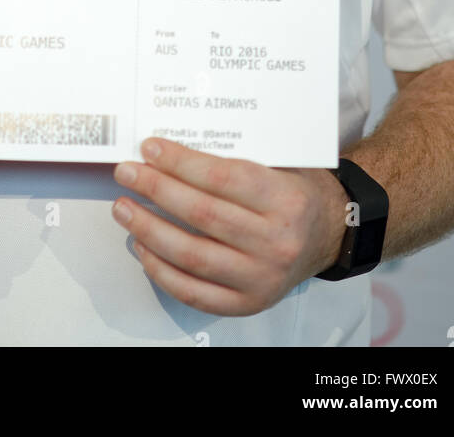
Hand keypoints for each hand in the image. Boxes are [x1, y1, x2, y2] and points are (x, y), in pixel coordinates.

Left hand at [111, 138, 348, 315]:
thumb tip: (170, 149)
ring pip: (192, 256)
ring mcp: (261, 278)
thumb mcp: (279, 163)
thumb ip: (234, 156)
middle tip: (126, 173)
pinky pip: (195, 293)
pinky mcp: (248, 304)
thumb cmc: (296, 190)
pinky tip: (143, 246)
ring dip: (149, 229)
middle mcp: (276, 242)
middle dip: (156, 190)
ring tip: (124, 208)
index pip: (221, 178)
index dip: (180, 162)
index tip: (149, 148)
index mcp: (285, 200)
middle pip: (202, 215)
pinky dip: (162, 270)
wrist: (329, 234)